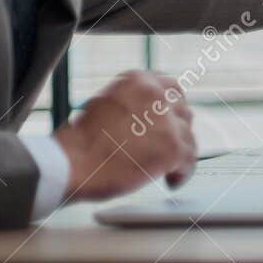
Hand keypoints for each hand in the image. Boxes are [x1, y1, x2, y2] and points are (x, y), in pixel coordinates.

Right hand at [55, 71, 198, 201]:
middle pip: (182, 110)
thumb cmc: (80, 142)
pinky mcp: (172, 148)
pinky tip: (172, 180)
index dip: (171, 106)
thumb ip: (131, 105)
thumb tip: (148, 116)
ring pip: (188, 136)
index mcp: (138, 82)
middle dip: (177, 128)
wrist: (71, 164)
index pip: (170, 86)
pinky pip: (190, 160)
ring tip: (169, 166)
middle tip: (169, 144)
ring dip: (180, 151)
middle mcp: (156, 96)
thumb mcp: (104, 104)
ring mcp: (167, 122)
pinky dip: (183, 172)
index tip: (171, 117)